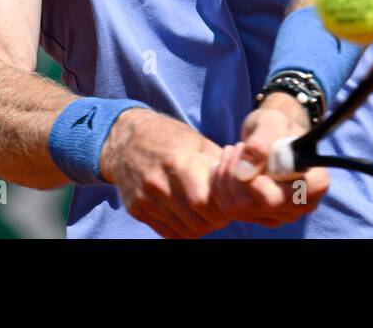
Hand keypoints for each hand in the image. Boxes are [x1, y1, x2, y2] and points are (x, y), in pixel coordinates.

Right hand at [99, 108, 231, 238]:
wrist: (125, 140)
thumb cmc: (170, 139)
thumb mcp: (198, 143)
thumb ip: (220, 165)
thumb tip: (247, 183)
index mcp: (177, 161)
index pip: (204, 200)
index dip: (223, 205)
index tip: (230, 200)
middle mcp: (157, 183)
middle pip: (198, 220)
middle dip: (216, 219)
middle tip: (222, 210)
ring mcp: (145, 199)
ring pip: (185, 231)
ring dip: (202, 226)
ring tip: (206, 211)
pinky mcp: (136, 209)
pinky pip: (168, 233)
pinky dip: (184, 229)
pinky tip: (188, 214)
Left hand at [211, 94, 329, 227]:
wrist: (271, 132)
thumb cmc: (277, 124)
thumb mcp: (271, 123)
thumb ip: (261, 143)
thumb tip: (244, 173)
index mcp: (314, 184)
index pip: (278, 198)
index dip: (257, 181)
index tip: (251, 156)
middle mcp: (301, 205)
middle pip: (255, 204)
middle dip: (236, 172)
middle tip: (237, 146)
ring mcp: (280, 214)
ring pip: (238, 207)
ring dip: (226, 175)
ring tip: (233, 151)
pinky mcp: (260, 217)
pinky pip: (230, 209)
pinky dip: (221, 184)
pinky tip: (228, 164)